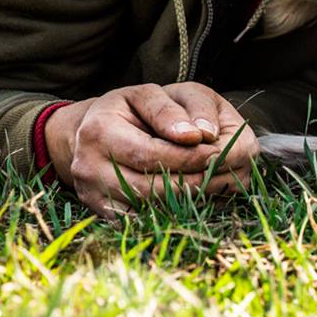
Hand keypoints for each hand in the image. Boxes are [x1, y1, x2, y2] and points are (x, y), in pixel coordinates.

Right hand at [45, 82, 258, 218]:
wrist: (94, 133)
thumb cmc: (131, 109)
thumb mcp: (149, 95)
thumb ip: (173, 110)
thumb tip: (201, 135)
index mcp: (98, 131)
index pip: (152, 154)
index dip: (189, 156)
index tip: (218, 151)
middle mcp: (89, 168)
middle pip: (150, 188)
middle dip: (194, 182)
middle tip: (227, 174)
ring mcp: (93, 196)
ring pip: (149, 210)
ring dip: (190, 201)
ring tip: (218, 185)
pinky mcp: (104, 215)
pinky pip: (144, 222)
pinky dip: (174, 213)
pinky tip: (198, 198)